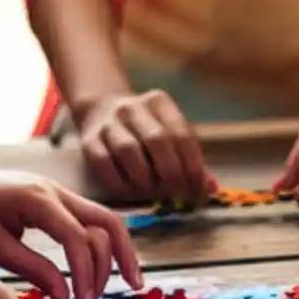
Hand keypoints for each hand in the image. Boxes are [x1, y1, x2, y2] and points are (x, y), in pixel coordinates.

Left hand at [0, 161, 142, 298]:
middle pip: (106, 222)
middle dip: (121, 257)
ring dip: (115, 250)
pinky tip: (101, 264)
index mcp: (37, 200)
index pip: (79, 238)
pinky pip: (85, 219)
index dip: (87, 273)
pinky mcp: (49, 199)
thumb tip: (66, 294)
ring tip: (126, 280)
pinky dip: (98, 242)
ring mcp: (54, 192)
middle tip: (127, 291)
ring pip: (101, 219)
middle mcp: (53, 191)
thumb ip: (32, 269)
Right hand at [77, 90, 212, 203]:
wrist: (101, 110)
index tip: (198, 193)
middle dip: (171, 174)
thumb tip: (210, 189)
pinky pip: (105, 164)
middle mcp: (133, 108)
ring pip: (129, 151)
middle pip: (157, 140)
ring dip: (146, 180)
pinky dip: (121, 184)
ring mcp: (109, 122)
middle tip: (176, 195)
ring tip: (155, 194)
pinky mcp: (89, 140)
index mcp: (160, 103)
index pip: (182, 135)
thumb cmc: (145, 129)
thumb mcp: (170, 133)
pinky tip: (132, 193)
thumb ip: (190, 160)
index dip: (193, 168)